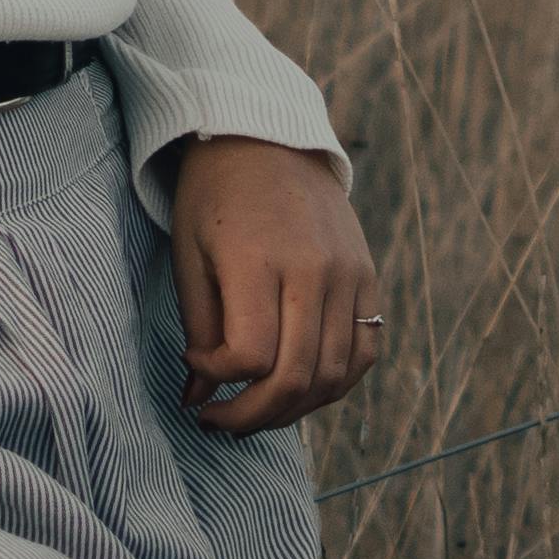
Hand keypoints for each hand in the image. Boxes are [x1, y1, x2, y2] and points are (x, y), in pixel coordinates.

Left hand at [167, 135, 383, 434]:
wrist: (267, 137)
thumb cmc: (214, 193)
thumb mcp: (190, 251)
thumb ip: (199, 327)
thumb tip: (199, 399)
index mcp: (258, 259)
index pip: (249, 356)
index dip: (218, 378)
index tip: (195, 365)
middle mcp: (313, 271)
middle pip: (295, 377)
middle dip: (252, 416)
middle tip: (221, 421)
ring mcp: (349, 275)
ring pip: (332, 376)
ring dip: (294, 410)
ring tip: (257, 410)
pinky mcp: (368, 277)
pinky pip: (363, 352)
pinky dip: (334, 384)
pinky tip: (300, 389)